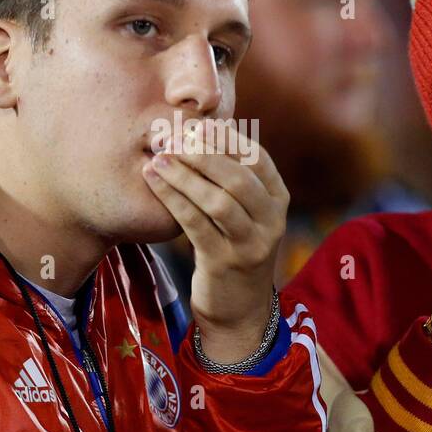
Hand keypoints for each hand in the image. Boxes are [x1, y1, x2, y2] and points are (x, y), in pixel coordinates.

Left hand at [142, 119, 287, 363]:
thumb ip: (232, 177)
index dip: (226, 138)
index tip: (194, 124)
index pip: (258, 158)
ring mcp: (252, 244)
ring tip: (158, 157)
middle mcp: (272, 221)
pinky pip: (196, 224)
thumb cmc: (234, 247)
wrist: (239, 308)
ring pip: (219, 201)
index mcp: (279, 200)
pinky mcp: (225, 262)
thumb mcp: (245, 212)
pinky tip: (153, 181)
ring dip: (184, 175)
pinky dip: (173, 198)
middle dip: (202, 153)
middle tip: (170, 138)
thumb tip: (199, 128)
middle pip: (239, 177)